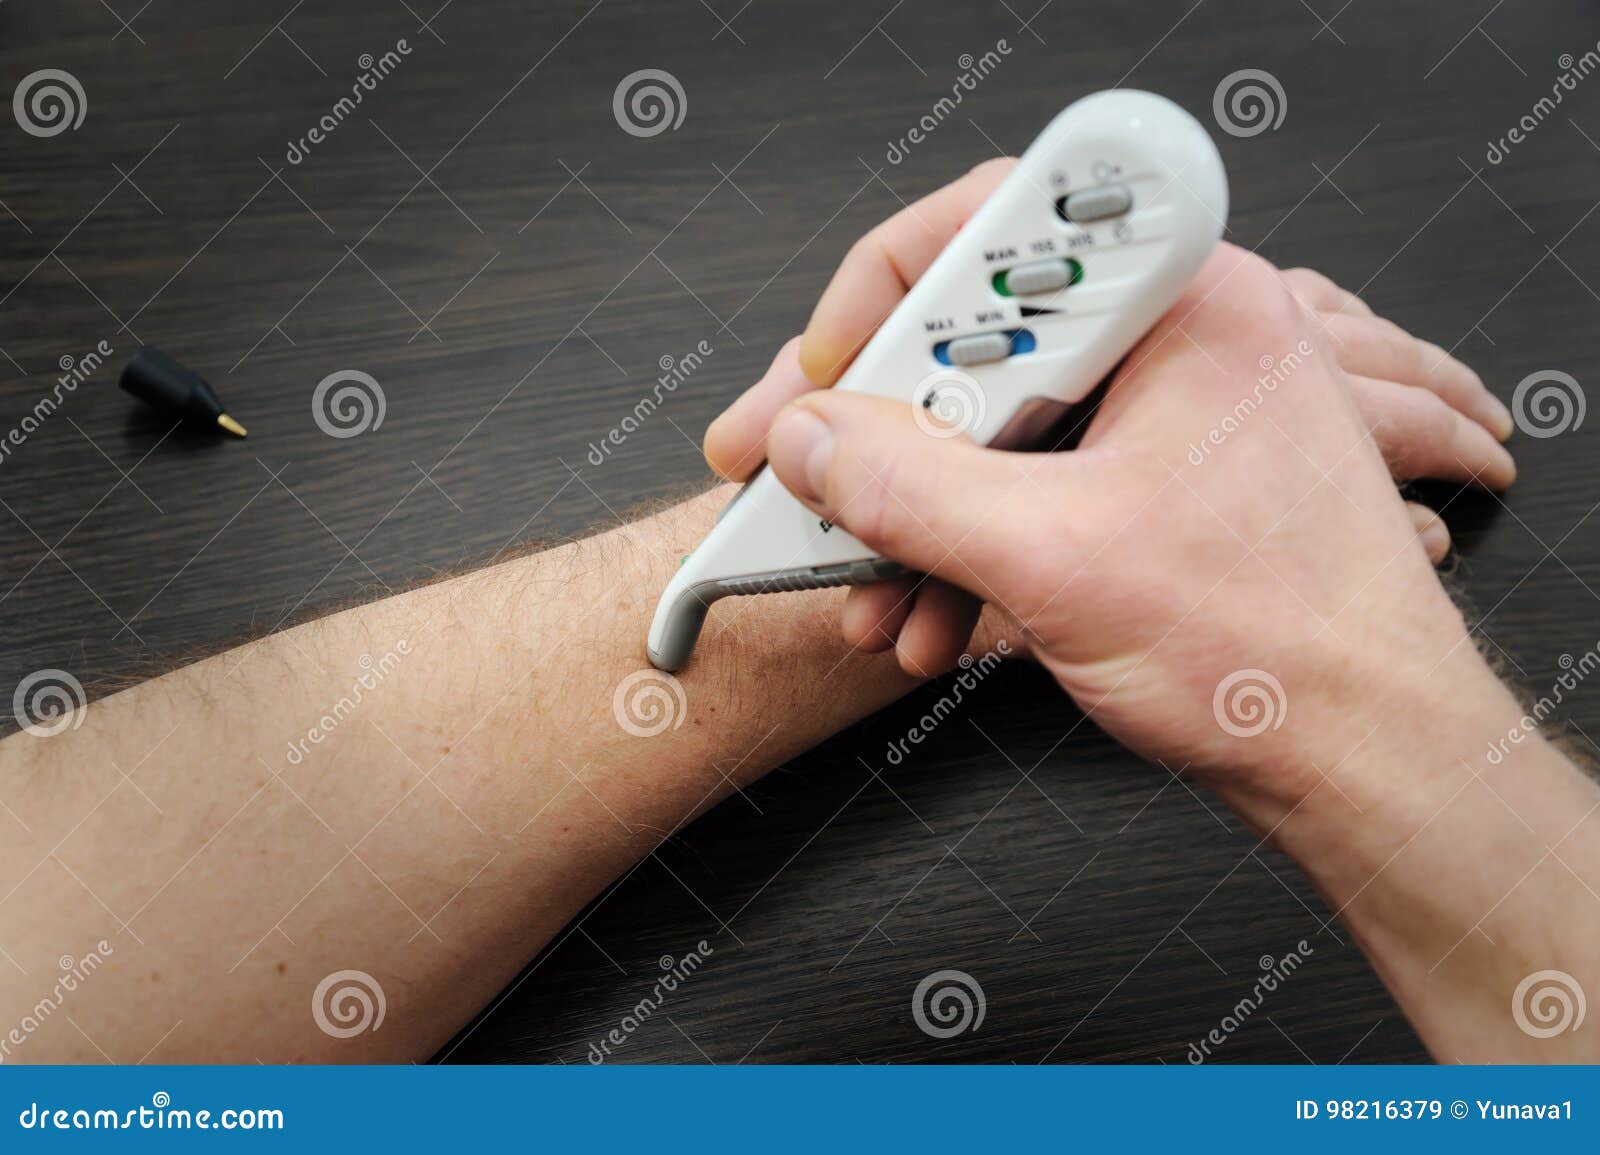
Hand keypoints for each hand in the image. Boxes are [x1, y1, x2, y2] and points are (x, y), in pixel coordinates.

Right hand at [703, 161, 1515, 796]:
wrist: (1367, 757)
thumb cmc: (1282, 650)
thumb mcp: (1055, 560)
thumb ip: (909, 490)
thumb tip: (814, 443)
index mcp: (1181, 301)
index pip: (996, 232)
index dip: (885, 300)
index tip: (824, 376)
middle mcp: (1176, 336)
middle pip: (982, 342)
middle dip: (890, 441)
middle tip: (820, 487)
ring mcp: (1165, 411)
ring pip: (996, 427)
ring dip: (919, 514)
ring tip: (880, 592)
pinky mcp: (1152, 480)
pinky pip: (1029, 482)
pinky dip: (969, 545)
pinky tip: (934, 613)